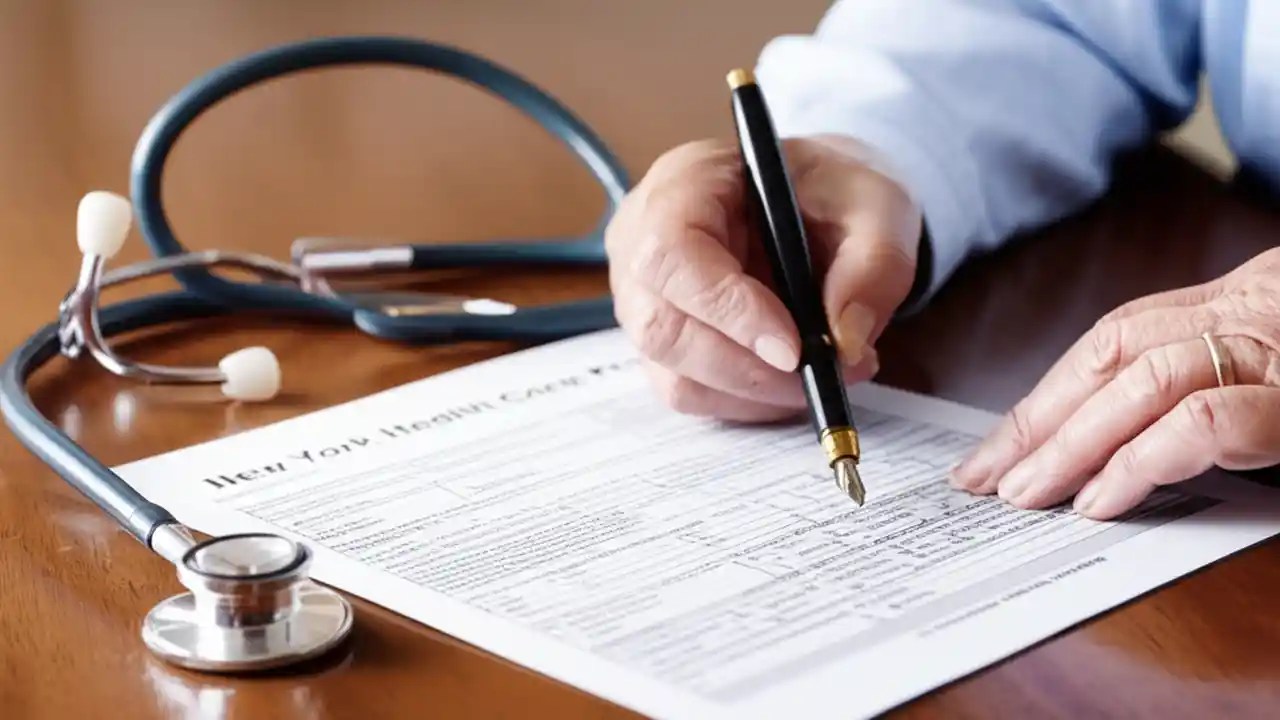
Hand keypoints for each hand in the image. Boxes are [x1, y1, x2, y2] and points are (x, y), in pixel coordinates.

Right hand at [604, 134, 921, 421]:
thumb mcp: (874, 204)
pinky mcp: (659, 344)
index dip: (727, 308)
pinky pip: (689, 393)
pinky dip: (745, 402)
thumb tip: (847, 339)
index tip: (793, 349)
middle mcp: (641, 242)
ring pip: (673, 374)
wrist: (816, 206)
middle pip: (662, 328)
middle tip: (822, 374)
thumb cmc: (833, 194)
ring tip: (819, 376)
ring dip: (753, 393)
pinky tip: (788, 381)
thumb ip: (874, 263)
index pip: (672, 253)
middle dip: (749, 369)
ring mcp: (639, 298)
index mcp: (683, 183)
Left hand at [950, 248, 1279, 518]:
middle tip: (984, 476)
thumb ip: (1201, 382)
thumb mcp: (1267, 361)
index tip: (996, 447)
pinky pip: (1204, 421)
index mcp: (1230, 304)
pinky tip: (1101, 499)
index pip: (1113, 342)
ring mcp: (1269, 354)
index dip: (1047, 396)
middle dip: (1038, 421)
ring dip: (1073, 443)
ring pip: (1143, 382)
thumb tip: (1103, 441)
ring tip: (1026, 493)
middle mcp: (1243, 317)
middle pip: (1112, 356)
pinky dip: (1141, 461)